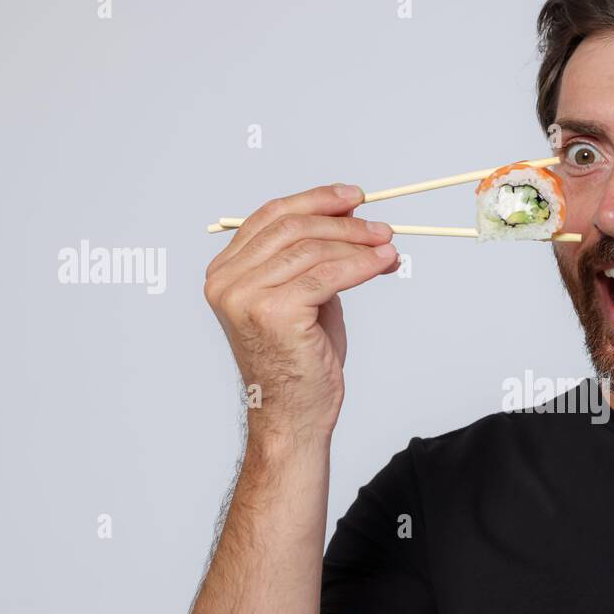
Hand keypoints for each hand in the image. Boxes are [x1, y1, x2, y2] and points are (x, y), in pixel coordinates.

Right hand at [203, 184, 400, 444]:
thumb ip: (314, 260)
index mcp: (225, 272)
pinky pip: (327, 275)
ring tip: (388, 246)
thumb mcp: (303, 297)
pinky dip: (361, 265)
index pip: (271, 217)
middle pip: (292, 228)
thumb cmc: (299, 363)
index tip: (353, 197)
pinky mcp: (273, 312)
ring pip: (312, 250)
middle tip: (380, 227)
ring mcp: (245, 296)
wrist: (294, 415)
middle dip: (343, 223)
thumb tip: (351, 221)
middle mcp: (227, 281)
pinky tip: (383, 263)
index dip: (315, 201)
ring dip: (357, 243)